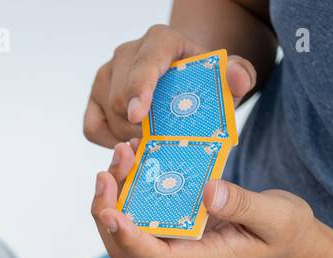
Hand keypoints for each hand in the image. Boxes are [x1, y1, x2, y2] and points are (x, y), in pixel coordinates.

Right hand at [84, 25, 256, 146]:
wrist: (183, 78)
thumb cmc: (203, 79)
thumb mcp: (228, 76)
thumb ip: (239, 74)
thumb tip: (237, 77)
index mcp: (160, 40)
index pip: (145, 63)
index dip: (140, 89)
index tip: (139, 115)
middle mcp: (127, 53)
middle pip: (122, 98)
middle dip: (141, 127)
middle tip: (163, 141)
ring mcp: (106, 74)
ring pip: (109, 115)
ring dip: (129, 136)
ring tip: (152, 138)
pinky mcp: (94, 97)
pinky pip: (92, 127)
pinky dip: (109, 141)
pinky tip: (130, 141)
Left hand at [91, 140, 317, 257]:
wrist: (291, 244)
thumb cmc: (286, 233)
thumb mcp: (276, 216)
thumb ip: (242, 205)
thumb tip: (207, 190)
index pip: (152, 256)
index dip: (127, 236)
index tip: (109, 211)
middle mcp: (177, 256)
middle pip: (124, 246)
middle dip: (107, 210)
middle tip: (108, 170)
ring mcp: (172, 242)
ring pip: (125, 227)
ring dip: (114, 194)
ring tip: (122, 152)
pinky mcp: (173, 225)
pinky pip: (140, 210)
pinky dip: (130, 185)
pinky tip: (138, 153)